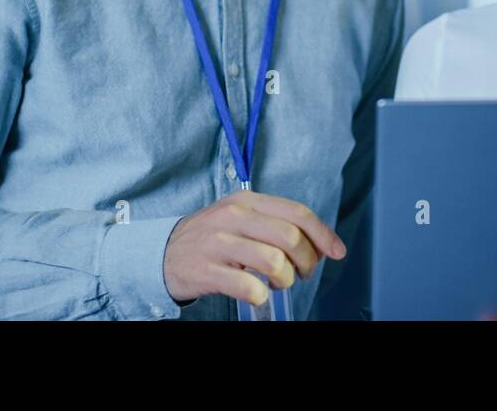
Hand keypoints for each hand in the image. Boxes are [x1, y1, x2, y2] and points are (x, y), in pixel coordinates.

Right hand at [162, 190, 345, 305]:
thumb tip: (318, 242)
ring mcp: (218, 243)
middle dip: (306, 262)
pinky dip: (260, 295)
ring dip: (284, 279)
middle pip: (290, 238)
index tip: (336, 251)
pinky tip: (257, 293)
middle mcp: (233, 216)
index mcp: (247, 200)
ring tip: (276, 283)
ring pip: (274, 262)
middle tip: (301, 273)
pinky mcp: (206, 270)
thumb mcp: (240, 217)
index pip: (297, 213)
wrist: (160, 254)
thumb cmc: (210, 238)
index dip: (323, 234)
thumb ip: (275, 223)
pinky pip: (248, 286)